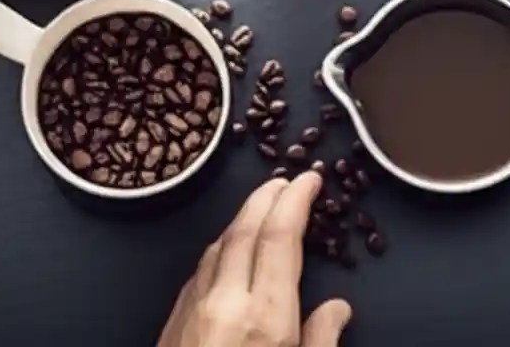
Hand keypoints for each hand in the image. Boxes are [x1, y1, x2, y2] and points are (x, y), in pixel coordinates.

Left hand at [157, 172, 351, 346]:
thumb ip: (321, 341)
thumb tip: (337, 308)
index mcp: (265, 317)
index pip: (280, 239)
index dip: (295, 201)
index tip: (310, 179)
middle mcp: (225, 303)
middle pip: (245, 231)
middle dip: (266, 197)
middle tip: (286, 180)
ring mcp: (193, 310)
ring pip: (217, 247)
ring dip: (242, 219)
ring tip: (262, 207)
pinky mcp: (172, 322)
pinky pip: (200, 271)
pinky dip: (220, 249)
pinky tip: (229, 252)